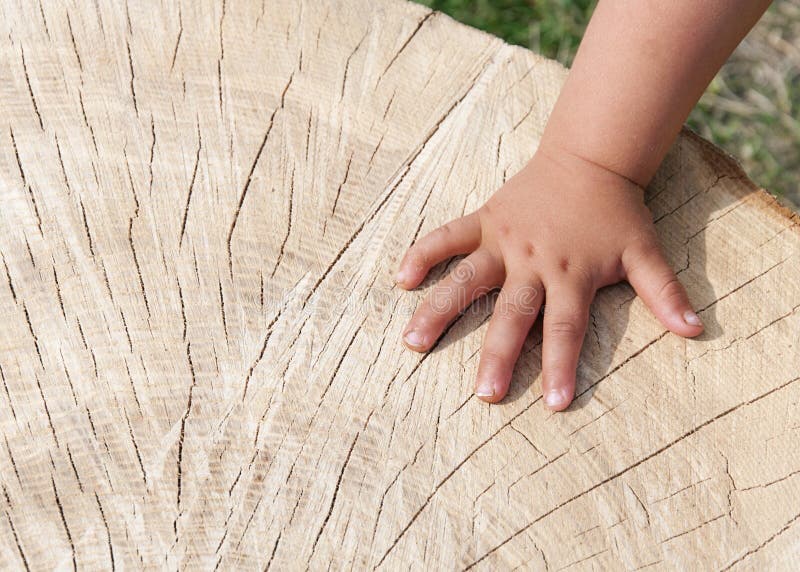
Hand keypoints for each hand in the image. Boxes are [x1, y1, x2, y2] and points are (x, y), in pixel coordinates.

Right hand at [394, 144, 703, 410]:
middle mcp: (532, 261)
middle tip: (484, 394)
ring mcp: (503, 240)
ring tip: (413, 343)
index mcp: (570, 273)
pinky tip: (402, 278)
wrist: (589, 158)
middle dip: (499, 355)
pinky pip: (448, 236)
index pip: (565, 327)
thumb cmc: (616, 211)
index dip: (561, 365)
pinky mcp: (484, 220)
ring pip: (467, 279)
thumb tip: (696, 331)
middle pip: (512, 313)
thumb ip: (665, 292)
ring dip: (440, 310)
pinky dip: (424, 253)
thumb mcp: (646, 250)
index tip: (554, 404)